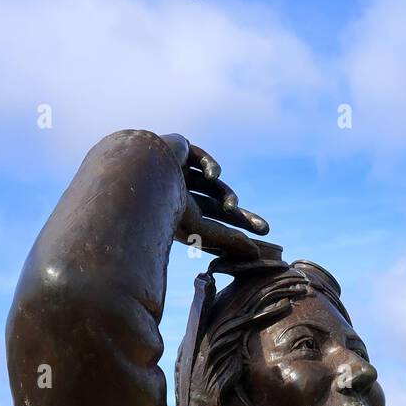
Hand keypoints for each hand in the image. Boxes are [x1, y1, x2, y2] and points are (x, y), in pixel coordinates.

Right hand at [160, 135, 279, 266]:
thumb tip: (254, 254)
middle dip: (241, 218)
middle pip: (218, 208)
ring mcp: (178, 172)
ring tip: (233, 207)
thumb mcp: (199, 228)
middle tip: (265, 230)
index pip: (211, 227)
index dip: (232, 235)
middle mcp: (178, 196)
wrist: (140, 172)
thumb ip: (227, 240)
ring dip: (227, 197)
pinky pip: (203, 159)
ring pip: (214, 186)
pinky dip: (212, 167)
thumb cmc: (164, 206)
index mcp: (178, 217)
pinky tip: (213, 176)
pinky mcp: (179, 151)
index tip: (255, 246)